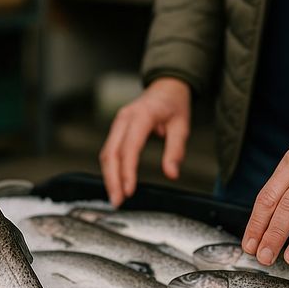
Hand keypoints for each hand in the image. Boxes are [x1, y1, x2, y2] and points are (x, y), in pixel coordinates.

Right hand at [99, 77, 190, 206]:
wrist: (165, 87)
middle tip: (117, 201)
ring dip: (108, 177)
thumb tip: (171, 174)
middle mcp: (124, 118)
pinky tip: (114, 183)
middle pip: (111, 153)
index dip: (127, 171)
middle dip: (112, 179)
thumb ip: (175, 150)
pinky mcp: (116, 129)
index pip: (129, 147)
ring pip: (107, 153)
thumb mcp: (182, 126)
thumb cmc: (174, 104)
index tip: (129, 190)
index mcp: (141, 116)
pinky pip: (109, 150)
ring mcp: (118, 123)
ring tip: (115, 197)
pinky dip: (110, 168)